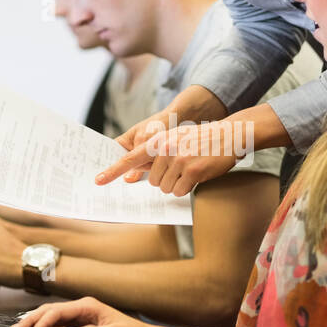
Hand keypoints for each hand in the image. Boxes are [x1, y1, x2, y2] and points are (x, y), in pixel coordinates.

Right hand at [10, 296, 149, 326]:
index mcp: (87, 306)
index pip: (56, 312)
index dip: (41, 323)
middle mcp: (81, 308)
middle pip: (49, 311)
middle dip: (31, 320)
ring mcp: (79, 315)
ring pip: (50, 317)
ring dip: (34, 324)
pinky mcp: (78, 325)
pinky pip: (56, 325)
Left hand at [96, 120, 241, 194]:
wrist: (229, 135)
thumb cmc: (200, 139)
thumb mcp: (174, 139)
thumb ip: (157, 153)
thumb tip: (137, 172)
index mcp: (158, 141)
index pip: (131, 158)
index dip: (113, 171)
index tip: (98, 180)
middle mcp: (165, 150)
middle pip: (154, 181)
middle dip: (166, 180)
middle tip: (181, 168)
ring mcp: (179, 160)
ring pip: (166, 188)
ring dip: (177, 185)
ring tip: (190, 170)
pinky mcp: (192, 171)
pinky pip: (180, 191)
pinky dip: (188, 188)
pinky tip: (197, 175)